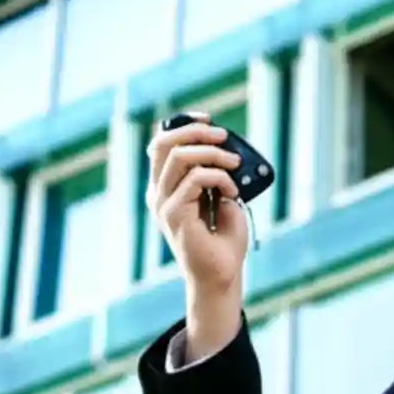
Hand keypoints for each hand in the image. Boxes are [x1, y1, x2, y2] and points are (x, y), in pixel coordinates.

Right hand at [145, 111, 245, 295]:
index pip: (161, 144)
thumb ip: (216, 173)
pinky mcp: (173, 214)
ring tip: (235, 165)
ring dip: (214, 155)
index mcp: (165, 187)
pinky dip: (219, 179)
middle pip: (163, 144)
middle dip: (196, 132)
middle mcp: (158, 193)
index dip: (183, 126)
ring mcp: (162, 203)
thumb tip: (224, 148)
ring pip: (180, 157)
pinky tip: (232, 193)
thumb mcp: (222, 197)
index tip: (209, 119)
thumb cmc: (224, 240)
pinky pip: (195, 180)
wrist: (222, 274)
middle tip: (224, 136)